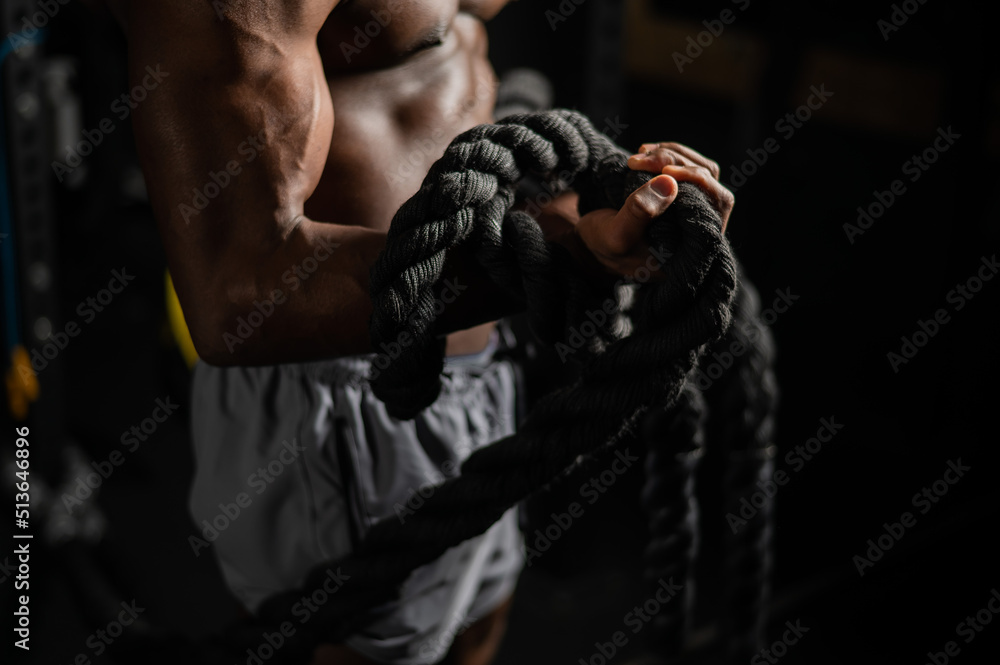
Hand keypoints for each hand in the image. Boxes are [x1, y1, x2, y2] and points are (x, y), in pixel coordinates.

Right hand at [532, 142, 733, 281]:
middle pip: (709, 182)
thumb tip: (670, 181)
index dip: (697, 180)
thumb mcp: (616, 234)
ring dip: (671, 155)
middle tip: (640, 158)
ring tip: (639, 154)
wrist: (590, 240)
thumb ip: (641, 212)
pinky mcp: (679, 196)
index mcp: (692, 250)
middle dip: (676, 162)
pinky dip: (667, 154)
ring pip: (699, 169)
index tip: (665, 171)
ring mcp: (690, 211)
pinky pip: (687, 166)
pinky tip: (645, 153)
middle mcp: (698, 230)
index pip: (716, 206)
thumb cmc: (603, 244)